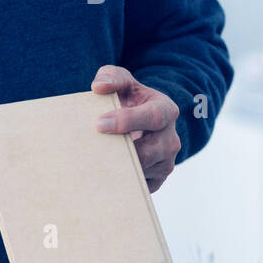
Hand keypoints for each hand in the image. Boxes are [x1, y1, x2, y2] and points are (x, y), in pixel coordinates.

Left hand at [91, 64, 180, 193]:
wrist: (140, 120)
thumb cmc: (130, 99)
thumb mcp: (123, 81)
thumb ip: (111, 77)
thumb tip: (99, 87)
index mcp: (166, 111)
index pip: (152, 117)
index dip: (126, 121)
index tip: (98, 124)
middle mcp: (171, 139)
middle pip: (149, 152)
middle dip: (119, 151)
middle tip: (91, 149)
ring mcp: (166, 162)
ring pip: (142, 171)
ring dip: (117, 168)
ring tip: (93, 161)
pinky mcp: (156, 180)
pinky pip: (138, 186)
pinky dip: (120, 181)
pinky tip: (101, 173)